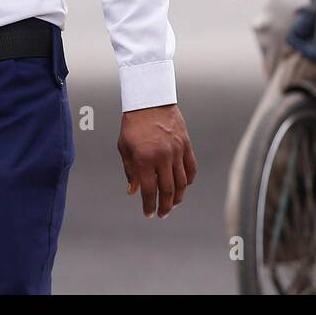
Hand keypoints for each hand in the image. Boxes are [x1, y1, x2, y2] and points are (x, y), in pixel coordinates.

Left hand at [118, 104, 196, 218]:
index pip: (148, 190)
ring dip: (178, 197)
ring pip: (182, 182)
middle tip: (162, 214)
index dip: (148, 205)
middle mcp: (162, 157)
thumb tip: (132, 191)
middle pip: (167, 190)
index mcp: (144, 159)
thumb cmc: (133, 124)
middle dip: (164, 206)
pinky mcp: (185, 145)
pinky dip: (189, 180)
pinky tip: (184, 186)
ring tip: (172, 204)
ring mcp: (176, 151)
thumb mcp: (124, 147)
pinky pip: (191, 168)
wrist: (149, 100)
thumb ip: (130, 171)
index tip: (148, 214)